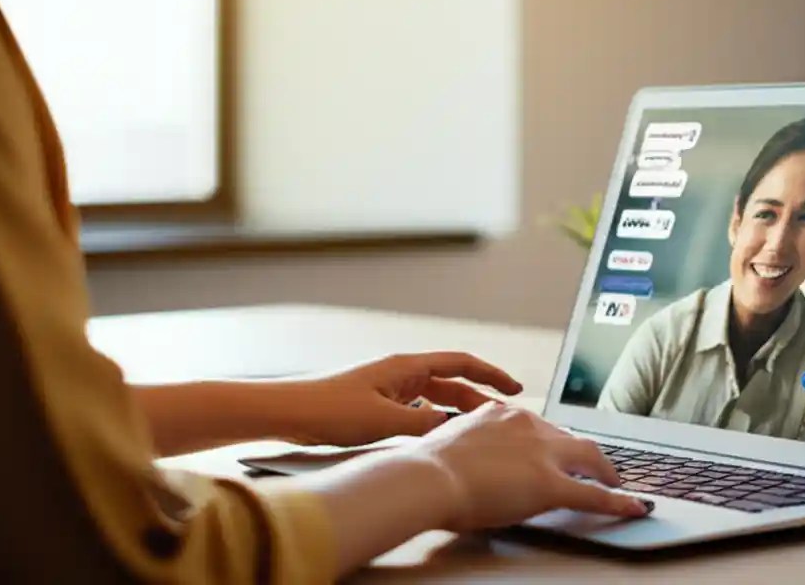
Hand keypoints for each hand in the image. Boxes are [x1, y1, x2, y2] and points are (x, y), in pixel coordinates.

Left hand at [271, 352, 522, 446]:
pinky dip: (433, 423)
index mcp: (406, 366)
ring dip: (456, 413)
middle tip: (503, 419)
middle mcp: (400, 373)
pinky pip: (416, 411)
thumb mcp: (383, 421)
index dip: (491, 374)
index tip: (515, 388)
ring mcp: (389, 388)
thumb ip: (423, 425)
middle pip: (451, 383)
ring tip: (476, 432)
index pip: (461, 363)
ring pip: (434, 399)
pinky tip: (437, 440)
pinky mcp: (377, 405)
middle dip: (479, 399)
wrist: (288, 412)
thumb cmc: (329, 410)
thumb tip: (453, 428)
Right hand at [408, 403, 649, 530]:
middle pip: (571, 438)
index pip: (540, 426)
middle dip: (588, 455)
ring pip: (589, 458)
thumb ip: (473, 446)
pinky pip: (594, 494)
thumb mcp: (453, 443)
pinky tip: (633, 508)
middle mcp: (528, 425)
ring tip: (616, 487)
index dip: (554, 444)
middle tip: (599, 470)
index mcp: (502, 414)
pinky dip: (618, 502)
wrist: (427, 478)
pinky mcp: (551, 483)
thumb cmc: (426, 468)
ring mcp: (542, 453)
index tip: (556, 452)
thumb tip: (476, 462)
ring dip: (606, 473)